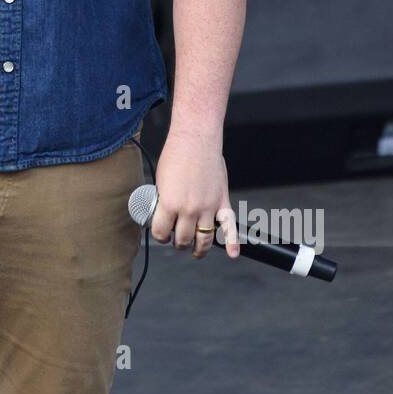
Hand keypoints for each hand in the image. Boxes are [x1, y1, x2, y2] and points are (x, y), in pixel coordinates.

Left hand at [151, 129, 239, 259]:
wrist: (196, 139)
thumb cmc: (176, 155)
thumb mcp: (161, 181)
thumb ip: (164, 201)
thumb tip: (163, 214)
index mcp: (169, 204)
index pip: (161, 232)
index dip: (159, 235)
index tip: (160, 233)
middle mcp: (189, 209)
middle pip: (183, 240)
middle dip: (177, 242)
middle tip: (176, 240)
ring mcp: (208, 207)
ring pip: (204, 239)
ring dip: (198, 248)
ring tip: (194, 249)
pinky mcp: (222, 202)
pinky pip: (229, 227)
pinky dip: (233, 242)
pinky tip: (233, 254)